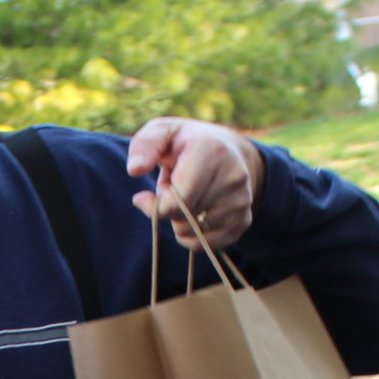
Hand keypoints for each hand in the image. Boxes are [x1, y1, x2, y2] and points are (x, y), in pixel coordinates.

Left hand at [125, 119, 261, 250]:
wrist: (229, 150)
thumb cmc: (186, 143)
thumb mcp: (162, 132)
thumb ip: (144, 146)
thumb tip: (134, 170)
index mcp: (212, 152)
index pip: (178, 201)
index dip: (154, 207)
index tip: (141, 198)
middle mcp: (233, 177)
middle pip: (183, 219)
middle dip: (169, 209)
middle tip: (174, 187)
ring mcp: (242, 201)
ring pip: (193, 235)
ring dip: (180, 221)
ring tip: (189, 195)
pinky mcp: (244, 221)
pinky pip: (206, 246)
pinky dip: (193, 235)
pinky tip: (197, 211)